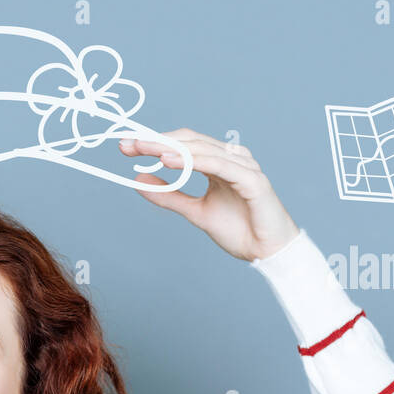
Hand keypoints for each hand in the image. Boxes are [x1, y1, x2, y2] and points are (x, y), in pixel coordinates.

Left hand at [118, 129, 299, 261]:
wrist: (266, 252)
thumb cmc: (238, 230)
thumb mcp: (194, 211)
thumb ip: (169, 196)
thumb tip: (138, 180)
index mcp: (219, 162)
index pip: (183, 144)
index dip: (155, 143)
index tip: (127, 147)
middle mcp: (231, 158)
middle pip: (190, 141)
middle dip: (157, 142)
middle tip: (130, 145)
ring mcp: (243, 166)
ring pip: (202, 150)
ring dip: (172, 149)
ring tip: (146, 150)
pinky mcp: (252, 179)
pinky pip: (219, 165)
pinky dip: (194, 161)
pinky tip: (170, 161)